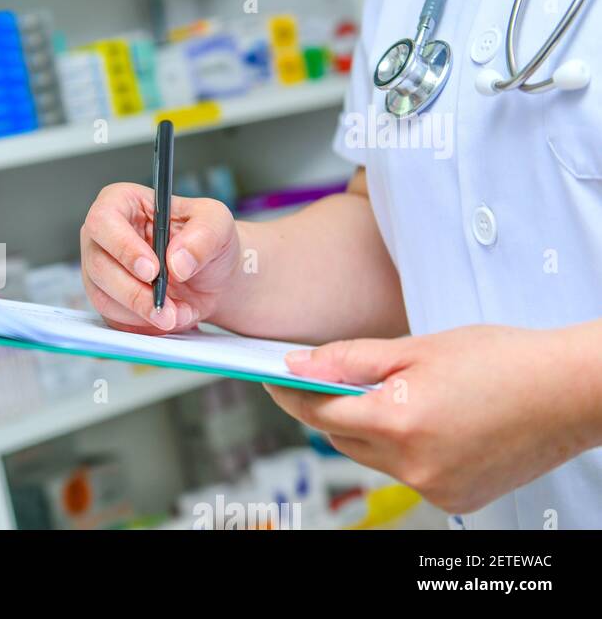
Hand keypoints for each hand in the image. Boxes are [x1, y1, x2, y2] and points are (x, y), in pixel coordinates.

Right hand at [80, 183, 242, 334]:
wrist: (212, 275)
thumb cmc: (207, 240)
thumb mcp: (217, 223)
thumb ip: (203, 236)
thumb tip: (176, 262)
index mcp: (121, 203)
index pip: (103, 220)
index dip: (123, 247)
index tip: (152, 270)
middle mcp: (102, 237)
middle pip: (98, 265)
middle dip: (134, 292)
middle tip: (166, 306)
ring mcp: (100, 271)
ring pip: (102, 297)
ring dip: (140, 312)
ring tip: (176, 314)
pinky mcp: (107, 299)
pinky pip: (113, 318)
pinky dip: (143, 324)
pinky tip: (168, 318)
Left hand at [266, 326, 597, 513]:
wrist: (570, 392)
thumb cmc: (504, 361)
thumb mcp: (417, 347)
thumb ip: (350, 359)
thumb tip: (299, 365)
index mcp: (398, 423)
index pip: (318, 412)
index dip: (291, 393)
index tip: (273, 378)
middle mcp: (412, 465)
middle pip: (341, 438)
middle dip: (330, 408)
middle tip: (327, 379)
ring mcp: (434, 487)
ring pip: (372, 457)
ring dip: (368, 429)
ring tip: (395, 395)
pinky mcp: (454, 497)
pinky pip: (405, 473)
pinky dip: (402, 449)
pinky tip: (426, 423)